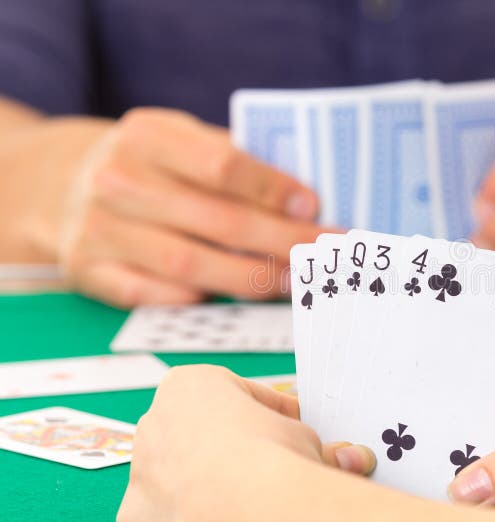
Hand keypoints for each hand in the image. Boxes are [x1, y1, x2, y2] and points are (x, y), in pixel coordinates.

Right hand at [57, 107, 329, 306]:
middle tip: (318, 253)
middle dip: (280, 241)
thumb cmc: (149, 164)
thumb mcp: (181, 139)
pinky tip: (231, 296)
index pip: (223, 166)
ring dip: (251, 278)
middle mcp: (117, 180)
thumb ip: (232, 158)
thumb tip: (302, 201)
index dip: (274, 190)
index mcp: (147, 136)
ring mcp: (98, 229)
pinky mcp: (88, 271)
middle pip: (218, 221)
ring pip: (191, 265)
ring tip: (290, 280)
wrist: (63, 184)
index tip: (314, 206)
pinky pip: (155, 296)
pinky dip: (199, 299)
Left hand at [117, 365, 375, 521]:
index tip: (290, 426)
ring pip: (178, 475)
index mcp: (188, 386)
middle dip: (233, 446)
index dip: (269, 410)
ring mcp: (141, 473)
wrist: (252, 506)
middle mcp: (153, 424)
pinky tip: (227, 517)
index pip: (234, 393)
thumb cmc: (274, 456)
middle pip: (199, 432)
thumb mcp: (302, 433)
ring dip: (211, 481)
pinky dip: (194, 516)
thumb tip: (338, 456)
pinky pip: (169, 514)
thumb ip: (302, 438)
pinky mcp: (137, 519)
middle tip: (273, 462)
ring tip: (252, 495)